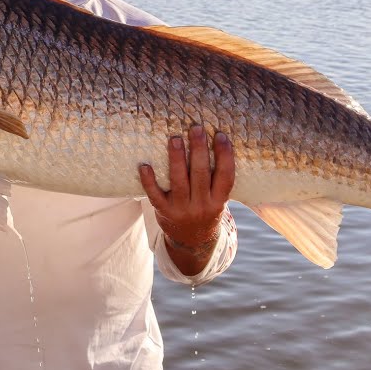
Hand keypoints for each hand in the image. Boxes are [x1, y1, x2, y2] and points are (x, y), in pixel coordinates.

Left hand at [139, 125, 234, 274]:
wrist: (192, 242)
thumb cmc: (206, 210)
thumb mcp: (218, 199)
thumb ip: (217, 178)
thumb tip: (215, 140)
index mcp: (218, 200)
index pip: (225, 176)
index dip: (224, 155)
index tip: (220, 135)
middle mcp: (201, 206)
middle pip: (201, 174)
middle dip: (199, 150)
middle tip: (196, 128)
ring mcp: (181, 209)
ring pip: (179, 181)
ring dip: (177, 159)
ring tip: (175, 139)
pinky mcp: (163, 211)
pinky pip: (154, 195)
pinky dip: (149, 180)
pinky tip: (144, 165)